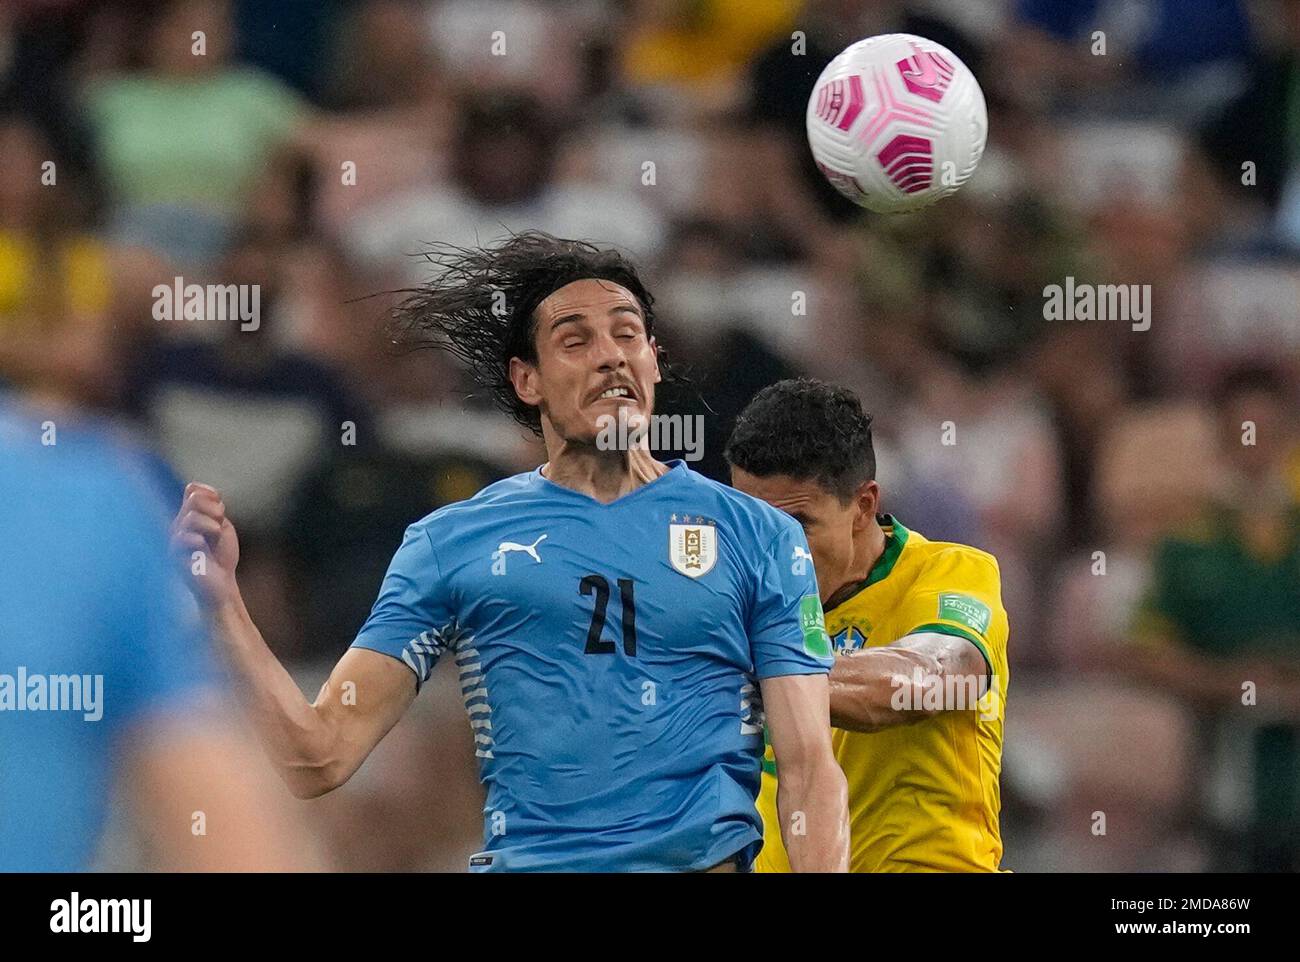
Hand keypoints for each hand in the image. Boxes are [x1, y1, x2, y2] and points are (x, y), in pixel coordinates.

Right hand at [171, 482, 240, 608]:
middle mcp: (178, 523)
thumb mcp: (222, 526)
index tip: (221, 511)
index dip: (210, 495)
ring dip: (211, 526)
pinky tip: (201, 548)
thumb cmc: (220, 556)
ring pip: (192, 516)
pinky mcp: (174, 554)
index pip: (193, 490)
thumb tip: (197, 489)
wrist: (221, 584)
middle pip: (194, 499)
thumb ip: (212, 507)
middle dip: (215, 510)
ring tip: (213, 540)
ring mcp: (174, 538)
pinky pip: (184, 537)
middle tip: (219, 527)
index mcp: (188, 515)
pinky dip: (198, 540)